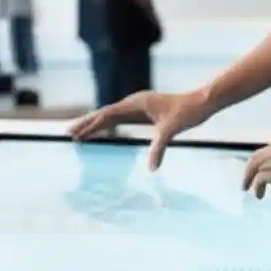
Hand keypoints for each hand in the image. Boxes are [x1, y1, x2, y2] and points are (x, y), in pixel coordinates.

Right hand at [68, 89, 213, 169]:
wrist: (202, 101)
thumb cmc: (188, 112)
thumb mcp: (171, 130)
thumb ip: (159, 148)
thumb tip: (152, 169)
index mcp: (137, 103)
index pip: (108, 115)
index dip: (92, 126)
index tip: (77, 135)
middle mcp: (135, 102)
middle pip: (105, 113)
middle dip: (87, 123)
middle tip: (68, 133)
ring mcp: (139, 105)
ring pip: (111, 114)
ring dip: (96, 123)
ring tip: (80, 133)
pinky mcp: (144, 111)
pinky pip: (121, 117)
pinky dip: (108, 124)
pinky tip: (103, 131)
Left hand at [242, 132, 270, 199]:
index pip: (270, 148)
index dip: (261, 160)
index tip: (258, 171)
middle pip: (258, 155)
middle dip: (249, 169)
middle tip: (246, 182)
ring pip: (257, 165)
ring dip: (251, 178)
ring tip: (250, 190)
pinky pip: (262, 177)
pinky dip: (257, 186)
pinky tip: (259, 194)